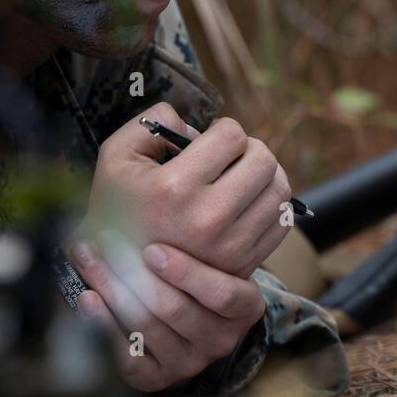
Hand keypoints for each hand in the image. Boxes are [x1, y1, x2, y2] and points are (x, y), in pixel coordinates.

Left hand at [72, 234, 265, 392]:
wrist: (189, 315)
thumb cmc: (196, 269)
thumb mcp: (212, 252)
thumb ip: (200, 230)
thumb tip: (157, 188)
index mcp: (245, 306)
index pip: (221, 293)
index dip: (186, 273)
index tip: (152, 250)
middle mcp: (221, 338)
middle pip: (174, 309)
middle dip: (133, 272)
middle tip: (106, 243)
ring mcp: (191, 361)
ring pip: (146, 326)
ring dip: (111, 288)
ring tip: (89, 259)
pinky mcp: (159, 377)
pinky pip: (128, 357)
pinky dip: (104, 325)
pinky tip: (88, 298)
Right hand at [77, 102, 291, 277]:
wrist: (117, 274)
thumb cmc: (116, 207)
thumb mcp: (115, 155)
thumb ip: (153, 122)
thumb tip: (197, 126)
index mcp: (175, 187)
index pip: (232, 135)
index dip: (223, 129)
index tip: (211, 140)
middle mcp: (206, 218)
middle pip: (264, 160)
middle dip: (249, 149)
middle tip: (231, 156)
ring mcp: (228, 245)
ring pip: (279, 189)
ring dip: (265, 175)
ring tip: (242, 177)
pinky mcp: (243, 264)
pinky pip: (281, 221)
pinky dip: (270, 205)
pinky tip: (249, 202)